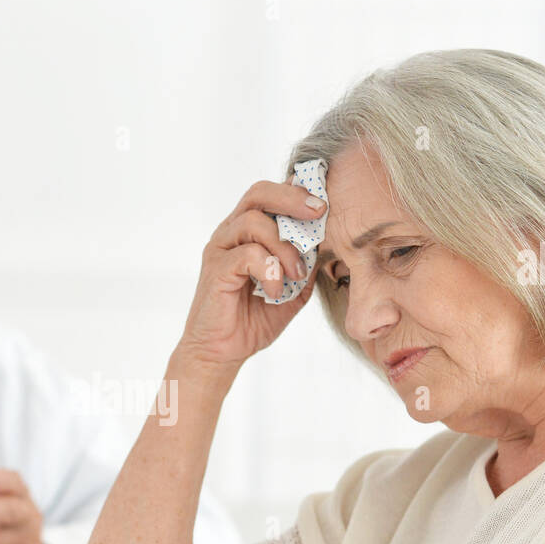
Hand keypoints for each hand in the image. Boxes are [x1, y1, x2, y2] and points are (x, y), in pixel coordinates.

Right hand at [177, 178, 325, 372]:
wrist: (223, 352)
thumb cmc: (254, 319)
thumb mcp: (293, 290)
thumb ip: (307, 265)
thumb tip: (329, 243)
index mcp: (248, 232)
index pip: (271, 195)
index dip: (298, 191)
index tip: (326, 203)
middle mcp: (231, 233)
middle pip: (259, 193)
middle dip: (293, 198)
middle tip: (320, 213)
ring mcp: (221, 249)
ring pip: (254, 221)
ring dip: (285, 246)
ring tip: (296, 275)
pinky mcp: (216, 268)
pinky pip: (248, 254)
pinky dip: (270, 270)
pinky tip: (276, 291)